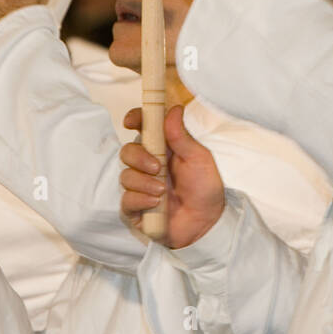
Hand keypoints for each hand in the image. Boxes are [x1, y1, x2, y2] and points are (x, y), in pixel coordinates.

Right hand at [120, 105, 224, 248]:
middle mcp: (149, 165)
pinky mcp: (136, 208)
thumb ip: (182, 136)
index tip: (131, 120)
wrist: (207, 223)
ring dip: (144, 182)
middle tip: (157, 167)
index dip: (134, 119)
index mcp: (164, 148)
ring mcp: (141, 187)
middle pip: (128, 151)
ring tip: (163, 191)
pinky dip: (141, 199)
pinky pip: (126, 199)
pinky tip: (156, 203)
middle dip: (139, 157)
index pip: (143, 128)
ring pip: (125, 175)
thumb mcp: (199, 159)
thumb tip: (174, 110)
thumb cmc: (205, 188)